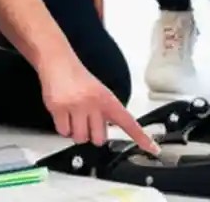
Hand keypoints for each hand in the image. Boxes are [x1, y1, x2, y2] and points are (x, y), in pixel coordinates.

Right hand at [42, 60, 158, 154]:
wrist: (57, 60)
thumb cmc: (77, 77)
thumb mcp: (98, 92)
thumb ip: (105, 111)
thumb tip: (108, 130)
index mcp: (107, 98)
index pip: (128, 121)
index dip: (141, 137)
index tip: (152, 148)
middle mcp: (94, 103)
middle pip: (99, 139)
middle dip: (92, 133)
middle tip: (87, 120)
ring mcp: (76, 106)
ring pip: (80, 138)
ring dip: (77, 131)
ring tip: (74, 115)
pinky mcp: (58, 108)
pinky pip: (63, 132)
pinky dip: (63, 127)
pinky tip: (64, 113)